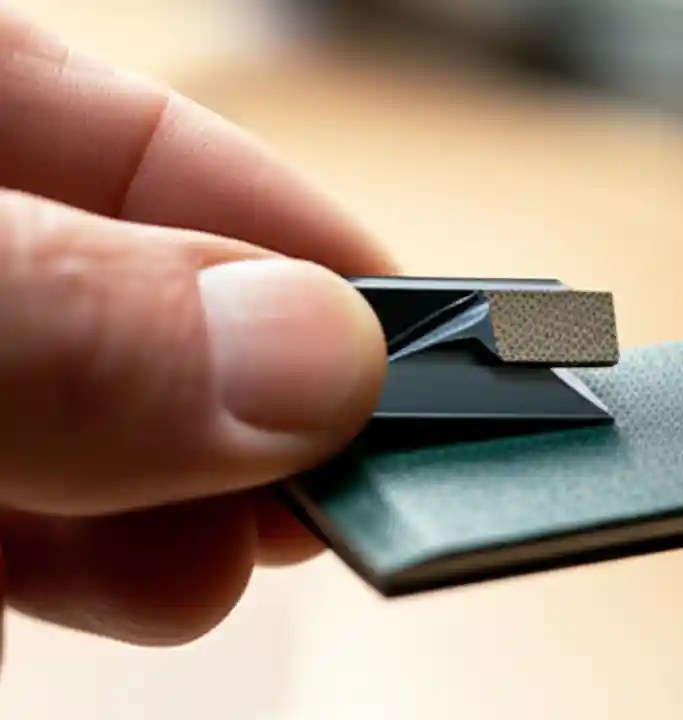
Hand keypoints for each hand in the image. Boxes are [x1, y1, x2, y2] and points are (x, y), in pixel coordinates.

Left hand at [0, 8, 390, 648]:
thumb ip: (65, 313)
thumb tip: (304, 360)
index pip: (129, 135)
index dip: (282, 226)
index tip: (418, 327)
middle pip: (122, 292)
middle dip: (252, 387)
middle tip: (360, 463)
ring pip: (71, 417)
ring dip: (187, 498)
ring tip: (269, 551)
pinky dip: (82, 561)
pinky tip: (156, 587)